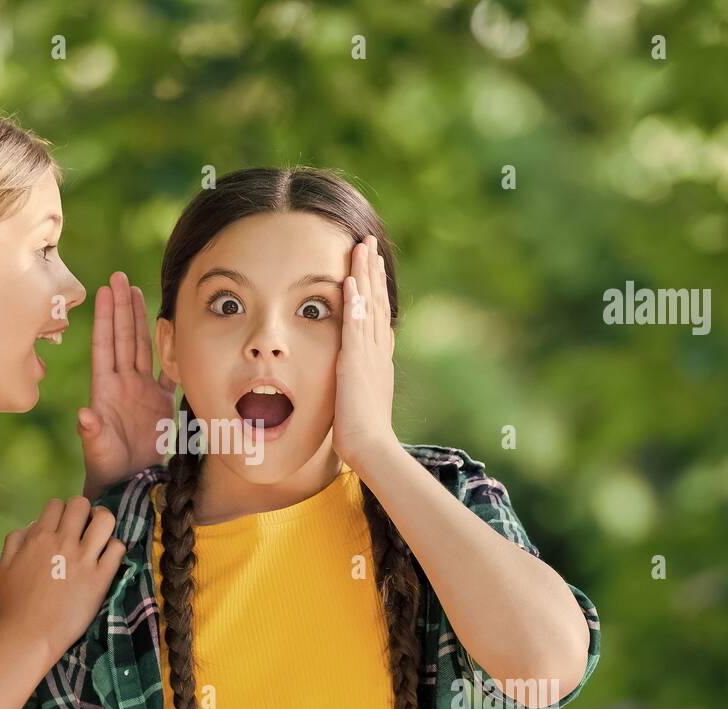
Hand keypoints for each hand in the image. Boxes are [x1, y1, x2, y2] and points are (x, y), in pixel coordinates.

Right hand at [0, 496, 126, 671]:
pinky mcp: (101, 578)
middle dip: (84, 511)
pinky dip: (115, 548)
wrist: (29, 635)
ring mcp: (84, 559)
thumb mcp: (3, 566)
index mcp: (38, 538)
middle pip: (81, 504)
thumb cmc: (13, 604)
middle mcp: (63, 542)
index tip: (64, 524)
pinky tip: (108, 557)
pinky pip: (117, 549)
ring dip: (103, 522)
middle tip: (84, 527)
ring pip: (105, 519)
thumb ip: (15, 541)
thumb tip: (32, 526)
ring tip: (100, 535)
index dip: (61, 511)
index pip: (56, 504)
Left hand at [78, 272, 176, 499]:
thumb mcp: (97, 449)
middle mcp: (122, 383)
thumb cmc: (107, 468)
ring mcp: (140, 390)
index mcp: (105, 389)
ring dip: (138, 319)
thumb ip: (91, 431)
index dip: (104, 317)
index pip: (105, 345)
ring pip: (140, 346)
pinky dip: (168, 348)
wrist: (127, 483)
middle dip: (121, 306)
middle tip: (119, 276)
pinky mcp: (159, 402)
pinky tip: (169, 327)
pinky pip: (165, 368)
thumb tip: (83, 415)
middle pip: (122, 337)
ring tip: (136, 290)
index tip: (104, 290)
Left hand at [334, 236, 398, 473]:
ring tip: (361, 247)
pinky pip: (355, 324)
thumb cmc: (361, 432)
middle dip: (371, 271)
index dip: (375, 288)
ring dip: (364, 275)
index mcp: (377, 358)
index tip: (371, 266)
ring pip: (368, 305)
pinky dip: (354, 300)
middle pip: (376, 301)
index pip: (377, 314)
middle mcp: (377, 350)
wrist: (371, 446)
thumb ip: (356, 382)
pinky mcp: (356, 361)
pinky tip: (350, 280)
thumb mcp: (360, 399)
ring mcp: (369, 354)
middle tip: (368, 243)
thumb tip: (349, 378)